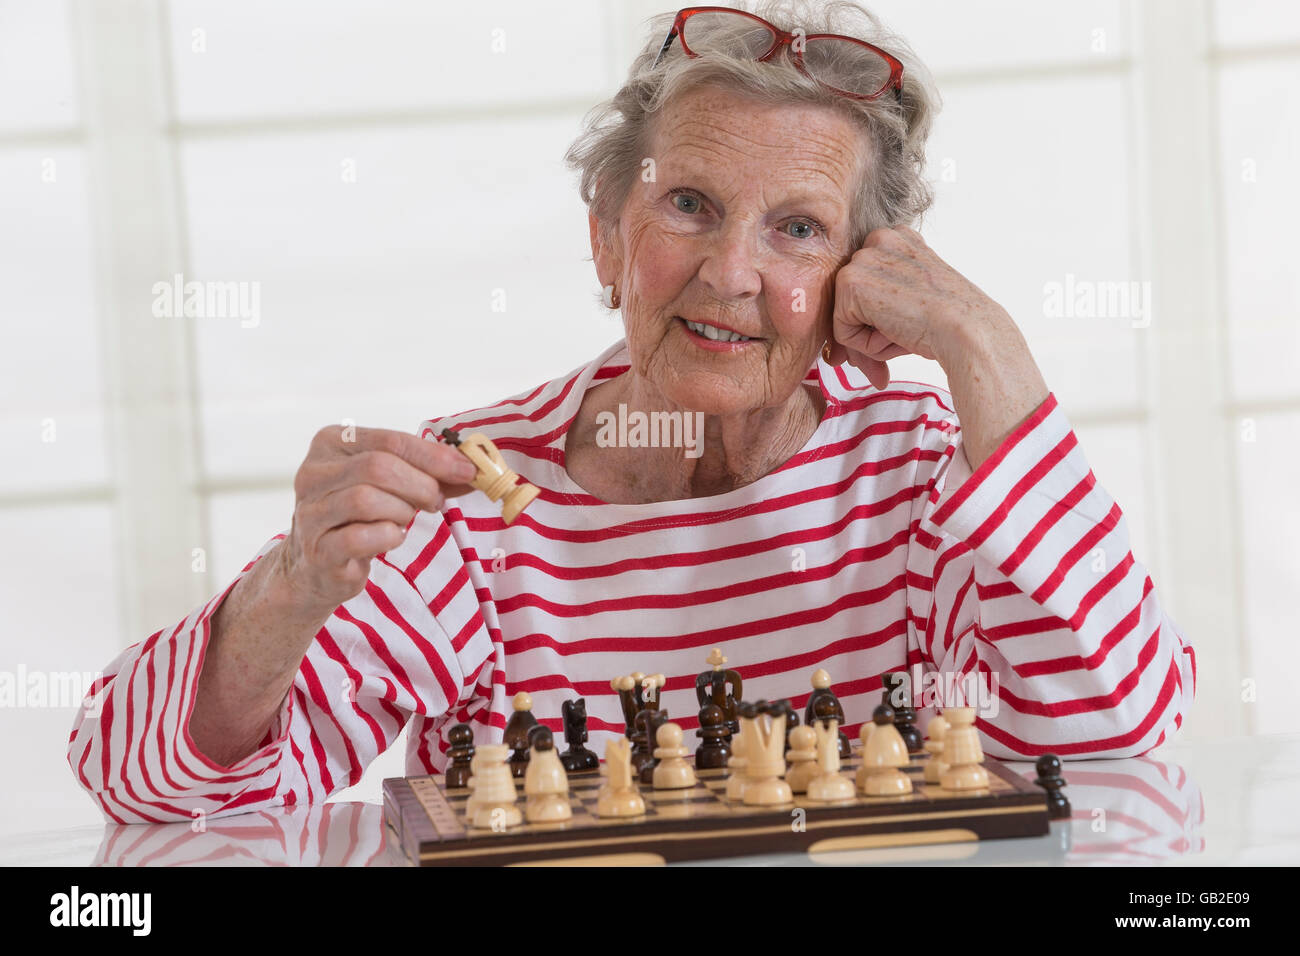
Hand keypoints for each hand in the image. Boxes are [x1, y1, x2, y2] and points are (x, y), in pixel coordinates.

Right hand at [274, 426, 478, 613]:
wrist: (319, 565)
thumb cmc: (361, 515)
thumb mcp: (390, 483)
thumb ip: (427, 471)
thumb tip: (472, 467)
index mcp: (331, 442)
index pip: (390, 441)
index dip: (434, 456)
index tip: (467, 470)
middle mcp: (312, 473)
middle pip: (378, 467)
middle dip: (420, 485)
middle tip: (436, 501)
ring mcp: (310, 512)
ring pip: (366, 500)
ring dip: (401, 511)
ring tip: (405, 518)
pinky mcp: (318, 549)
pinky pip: (360, 537)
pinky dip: (387, 537)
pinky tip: (390, 538)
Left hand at [827, 225, 1011, 389]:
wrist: (965, 329)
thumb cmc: (951, 322)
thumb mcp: (915, 299)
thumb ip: (883, 305)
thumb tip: (843, 345)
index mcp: (899, 238)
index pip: (869, 286)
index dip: (882, 316)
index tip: (908, 320)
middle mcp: (879, 239)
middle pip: (854, 301)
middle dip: (873, 329)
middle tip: (907, 331)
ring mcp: (862, 258)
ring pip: (846, 317)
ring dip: (872, 337)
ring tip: (905, 329)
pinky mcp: (850, 282)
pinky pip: (841, 331)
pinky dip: (865, 345)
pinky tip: (894, 332)